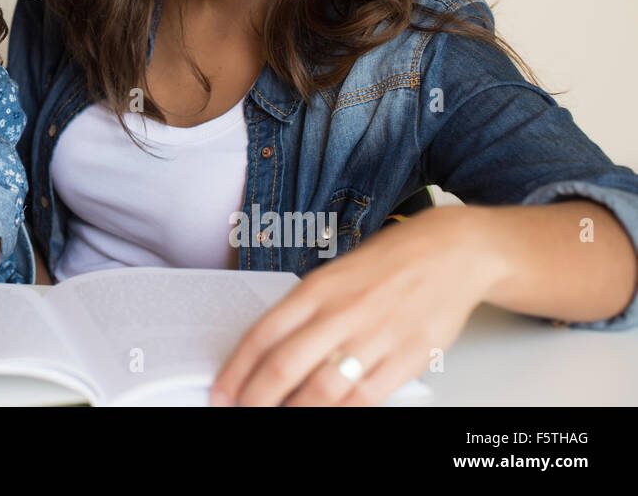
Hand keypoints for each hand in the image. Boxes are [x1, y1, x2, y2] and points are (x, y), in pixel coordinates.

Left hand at [209, 205, 503, 405]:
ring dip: (294, 412)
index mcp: (318, 287)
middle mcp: (342, 311)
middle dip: (256, 399)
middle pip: (285, 366)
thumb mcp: (335, 274)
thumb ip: (305, 310)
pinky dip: (341, 414)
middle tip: (242, 412)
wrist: (452, 251)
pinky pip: (366, 397)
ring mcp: (377, 335)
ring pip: (323, 389)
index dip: (236, 370)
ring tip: (280, 420)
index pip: (263, 335)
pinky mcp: (410, 356)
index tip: (221, 392)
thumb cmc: (389, 262)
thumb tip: (268, 352)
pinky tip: (325, 418)